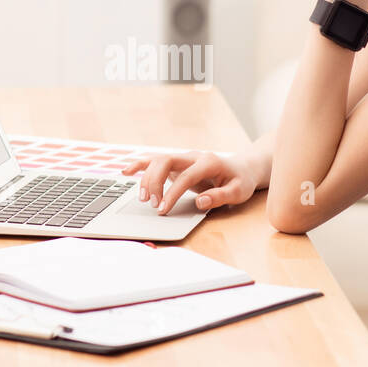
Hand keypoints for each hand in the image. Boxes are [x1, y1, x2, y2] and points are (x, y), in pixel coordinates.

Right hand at [120, 150, 258, 215]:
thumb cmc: (240, 181)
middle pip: (166, 161)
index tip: (163, 209)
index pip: (186, 176)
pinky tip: (126, 172)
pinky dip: (140, 165)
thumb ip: (220, 196)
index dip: (173, 193)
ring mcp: (183, 158)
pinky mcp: (176, 163)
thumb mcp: (238, 192)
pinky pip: (155, 161)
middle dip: (155, 182)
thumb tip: (200, 201)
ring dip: (147, 178)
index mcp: (209, 162)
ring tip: (144, 199)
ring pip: (158, 160)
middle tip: (153, 205)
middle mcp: (193, 156)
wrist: (241, 168)